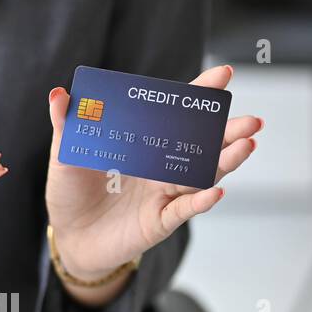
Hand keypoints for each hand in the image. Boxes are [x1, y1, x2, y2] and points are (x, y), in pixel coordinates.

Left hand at [45, 65, 262, 304]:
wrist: (69, 237)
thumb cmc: (72, 194)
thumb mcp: (65, 155)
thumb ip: (66, 124)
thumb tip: (60, 94)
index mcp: (144, 143)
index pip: (177, 115)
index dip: (200, 96)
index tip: (224, 75)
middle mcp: (161, 166)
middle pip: (202, 145)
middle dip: (229, 132)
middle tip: (252, 120)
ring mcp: (164, 194)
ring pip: (201, 175)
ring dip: (226, 161)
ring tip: (247, 145)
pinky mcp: (158, 221)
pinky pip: (183, 210)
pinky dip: (200, 201)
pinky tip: (216, 191)